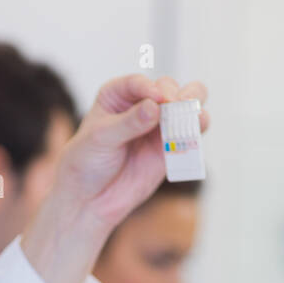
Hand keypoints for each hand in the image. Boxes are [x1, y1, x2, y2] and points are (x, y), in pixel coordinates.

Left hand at [21, 75, 208, 282]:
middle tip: (177, 106)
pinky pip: (191, 133)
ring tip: (192, 116)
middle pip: (169, 88)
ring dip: (193, 107)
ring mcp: (158, 126)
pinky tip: (196, 130)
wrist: (88, 199)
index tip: (156, 100)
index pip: (139, 83)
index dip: (150, 88)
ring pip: (186, 105)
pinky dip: (197, 128)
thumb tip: (155, 107)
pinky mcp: (170, 147)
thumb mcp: (100, 138)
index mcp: (118, 94)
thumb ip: (128, 123)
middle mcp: (141, 105)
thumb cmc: (85, 162)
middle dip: (177, 94)